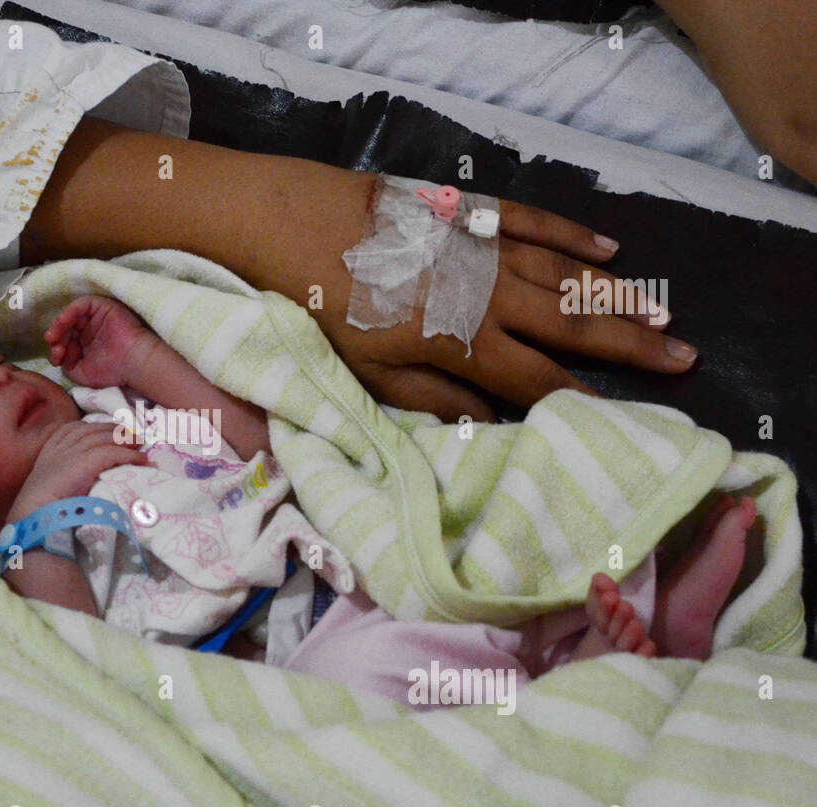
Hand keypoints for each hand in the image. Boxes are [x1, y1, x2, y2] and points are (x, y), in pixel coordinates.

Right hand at [7, 421, 146, 520]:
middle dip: (112, 430)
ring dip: (124, 440)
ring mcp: (71, 453)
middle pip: (90, 430)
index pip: (72, 429)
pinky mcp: (84, 462)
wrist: (35, 518)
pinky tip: (140, 459)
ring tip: (139, 444)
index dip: (93, 427)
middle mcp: (60, 448)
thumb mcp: (50, 487)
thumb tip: (88, 479)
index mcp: (48, 452)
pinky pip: (112, 452)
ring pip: (103, 438)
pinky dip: (129, 455)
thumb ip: (64, 476)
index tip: (109, 430)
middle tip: (131, 435)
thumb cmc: (40, 511)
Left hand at [44, 295, 156, 388]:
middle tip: (54, 347)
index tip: (57, 359)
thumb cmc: (112, 372)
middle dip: (56, 337)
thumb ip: (66, 363)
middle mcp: (90, 330)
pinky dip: (69, 312)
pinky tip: (63, 322)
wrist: (133, 364)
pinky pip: (82, 304)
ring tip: (53, 337)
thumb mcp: (80, 373)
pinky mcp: (102, 307)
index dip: (57, 349)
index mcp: (86, 345)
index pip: (65, 341)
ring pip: (71, 315)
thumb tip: (59, 352)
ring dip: (59, 324)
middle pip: (66, 327)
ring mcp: (96, 318)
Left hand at [319, 201, 696, 421]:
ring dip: (615, 295)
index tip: (627, 413)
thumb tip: (489, 420)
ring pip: (566, 275)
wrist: (296, 225)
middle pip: (572, 324)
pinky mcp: (468, 212)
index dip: (583, 397)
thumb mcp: (371, 373)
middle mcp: (488, 294)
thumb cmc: (326, 308)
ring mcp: (482, 248)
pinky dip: (572, 235)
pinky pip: (533, 223)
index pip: (538, 377)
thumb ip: (434, 399)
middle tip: (684, 357)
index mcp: (463, 341)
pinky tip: (606, 249)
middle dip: (630, 344)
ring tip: (660, 313)